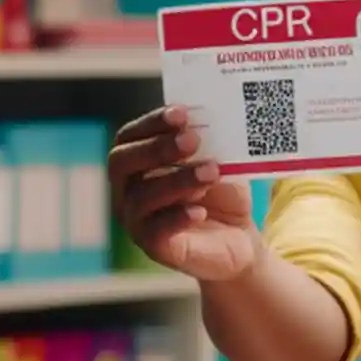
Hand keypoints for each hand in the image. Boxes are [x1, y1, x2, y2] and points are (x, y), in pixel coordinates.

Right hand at [108, 105, 260, 281]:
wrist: (238, 237)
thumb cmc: (220, 190)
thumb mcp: (217, 159)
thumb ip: (207, 142)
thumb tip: (204, 119)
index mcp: (137, 162)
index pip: (129, 137)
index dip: (151, 122)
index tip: (181, 113)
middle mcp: (127, 190)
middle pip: (121, 163)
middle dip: (156, 148)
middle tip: (192, 140)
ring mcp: (136, 220)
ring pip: (142, 197)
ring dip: (177, 180)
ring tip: (211, 171)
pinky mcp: (155, 247)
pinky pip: (155, 232)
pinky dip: (177, 217)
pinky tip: (200, 210)